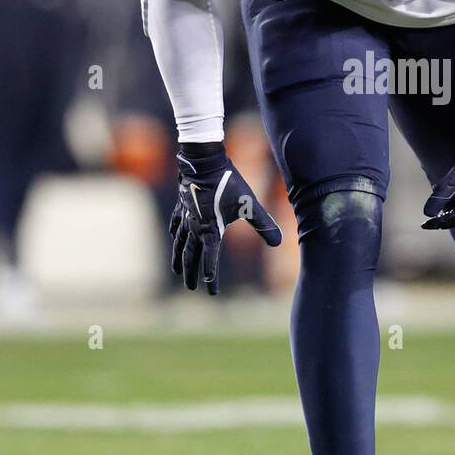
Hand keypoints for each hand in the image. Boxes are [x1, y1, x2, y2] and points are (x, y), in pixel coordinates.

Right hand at [170, 144, 281, 293]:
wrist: (205, 162)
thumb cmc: (229, 184)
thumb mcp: (250, 205)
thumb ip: (263, 225)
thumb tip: (279, 243)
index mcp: (210, 230)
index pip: (210, 260)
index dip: (211, 277)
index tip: (210, 291)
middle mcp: (195, 227)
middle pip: (191, 255)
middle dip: (191, 273)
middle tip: (191, 287)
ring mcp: (186, 216)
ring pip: (180, 242)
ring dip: (179, 258)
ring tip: (177, 271)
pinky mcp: (182, 205)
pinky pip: (176, 223)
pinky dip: (175, 233)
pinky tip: (175, 237)